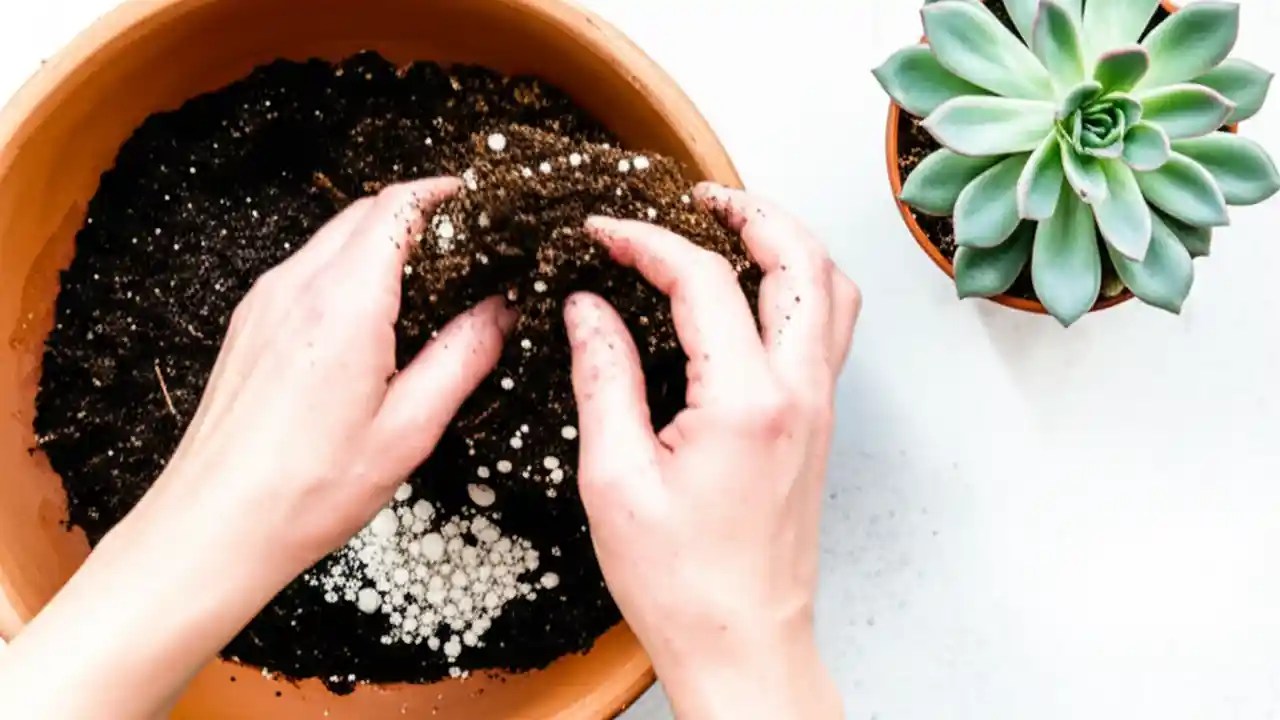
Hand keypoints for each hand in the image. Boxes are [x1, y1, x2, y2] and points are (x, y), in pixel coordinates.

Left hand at [142, 176, 513, 572]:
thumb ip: (463, 355)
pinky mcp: (248, 326)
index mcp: (344, 303)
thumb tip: (501, 309)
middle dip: (416, 214)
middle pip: (363, 214)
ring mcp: (264, 303)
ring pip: (331, 241)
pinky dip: (345, 272)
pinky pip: (305, 272)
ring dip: (379, 243)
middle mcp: (296, 287)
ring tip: (425, 282)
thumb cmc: (308, 489)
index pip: (396, 207)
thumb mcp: (410, 428)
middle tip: (463, 242)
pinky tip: (370, 319)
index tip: (474, 198)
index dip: (441, 194)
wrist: (214, 525)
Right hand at [565, 184, 858, 719]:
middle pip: (800, 258)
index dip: (645, 240)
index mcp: (746, 401)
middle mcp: (798, 392)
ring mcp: (818, 407)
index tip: (601, 233)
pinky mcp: (817, 424)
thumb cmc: (682, 583)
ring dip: (788, 241)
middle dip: (749, 209)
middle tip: (695, 195)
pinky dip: (799, 285)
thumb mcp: (614, 479)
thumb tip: (587, 308)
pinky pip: (828, 327)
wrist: (744, 644)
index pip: (702, 279)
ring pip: (831, 288)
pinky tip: (753, 293)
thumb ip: (603, 377)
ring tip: (733, 225)